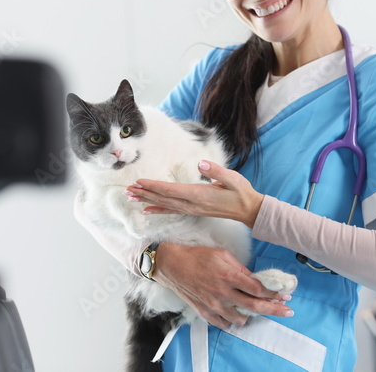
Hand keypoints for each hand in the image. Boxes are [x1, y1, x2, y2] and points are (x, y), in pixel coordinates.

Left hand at [126, 160, 265, 227]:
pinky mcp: (194, 210)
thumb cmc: (241, 192)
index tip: (139, 182)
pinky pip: (172, 211)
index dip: (153, 186)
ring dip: (147, 201)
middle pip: (163, 198)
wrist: (248, 210)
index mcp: (199, 195)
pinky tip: (147, 210)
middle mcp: (192, 204)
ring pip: (164, 205)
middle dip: (144, 193)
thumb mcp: (233, 178)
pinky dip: (158, 210)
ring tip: (131, 198)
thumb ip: (217, 170)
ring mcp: (192, 209)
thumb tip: (201, 163)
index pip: (171, 190)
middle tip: (127, 190)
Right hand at [154, 242, 293, 328]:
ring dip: (252, 315)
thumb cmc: (198, 256)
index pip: (258, 289)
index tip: (285, 294)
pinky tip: (237, 314)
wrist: (173, 265)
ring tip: (256, 309)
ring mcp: (214, 305)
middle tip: (287, 311)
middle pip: (255, 306)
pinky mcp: (205, 312)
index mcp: (229, 276)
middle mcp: (223, 293)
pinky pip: (225, 323)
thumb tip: (255, 279)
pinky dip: (233, 320)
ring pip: (241, 318)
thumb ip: (241, 269)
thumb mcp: (223, 255)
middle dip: (275, 309)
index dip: (274, 293)